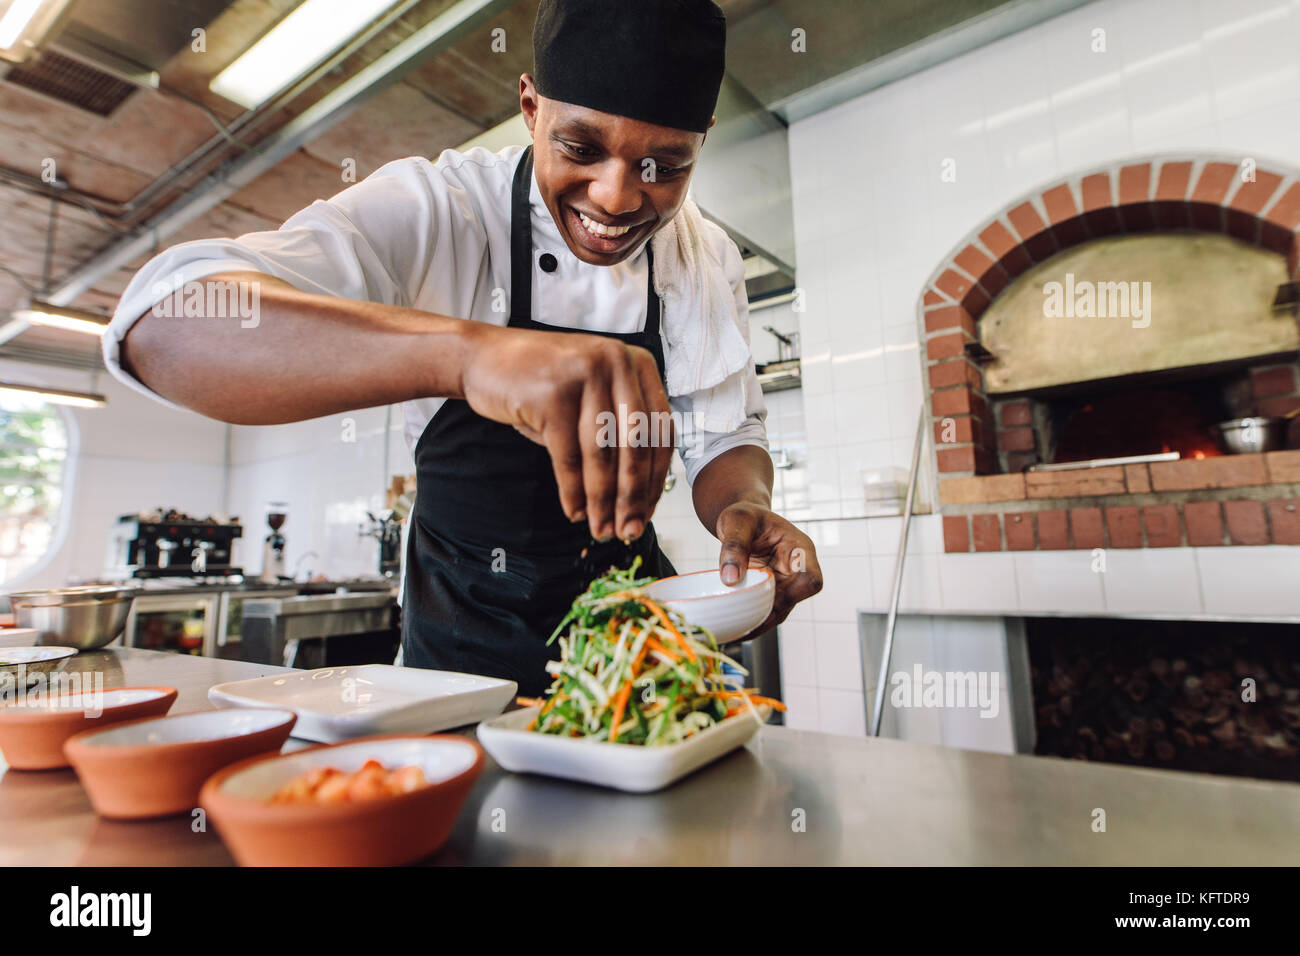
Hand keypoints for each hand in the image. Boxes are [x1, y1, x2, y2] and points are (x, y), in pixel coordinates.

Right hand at [460, 323, 673, 541]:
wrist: (485, 358)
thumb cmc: (544, 385)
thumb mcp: (593, 398)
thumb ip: (620, 433)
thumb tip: (639, 501)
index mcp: (639, 363)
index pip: (660, 432)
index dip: (656, 479)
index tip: (647, 512)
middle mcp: (617, 363)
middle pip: (636, 445)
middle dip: (631, 497)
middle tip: (628, 531)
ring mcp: (585, 374)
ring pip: (602, 455)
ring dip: (602, 501)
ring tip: (601, 530)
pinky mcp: (552, 393)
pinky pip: (568, 456)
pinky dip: (572, 491)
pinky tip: (575, 512)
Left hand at [715, 501, 821, 638]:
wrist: (743, 519)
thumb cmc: (745, 515)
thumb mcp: (737, 521)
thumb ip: (734, 545)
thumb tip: (731, 579)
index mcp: (799, 549)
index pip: (811, 579)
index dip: (794, 594)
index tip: (768, 597)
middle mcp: (797, 569)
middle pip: (793, 601)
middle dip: (770, 614)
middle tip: (743, 623)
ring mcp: (785, 582)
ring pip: (780, 611)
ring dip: (760, 622)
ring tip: (736, 630)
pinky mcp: (771, 591)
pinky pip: (767, 610)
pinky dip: (753, 619)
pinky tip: (735, 626)